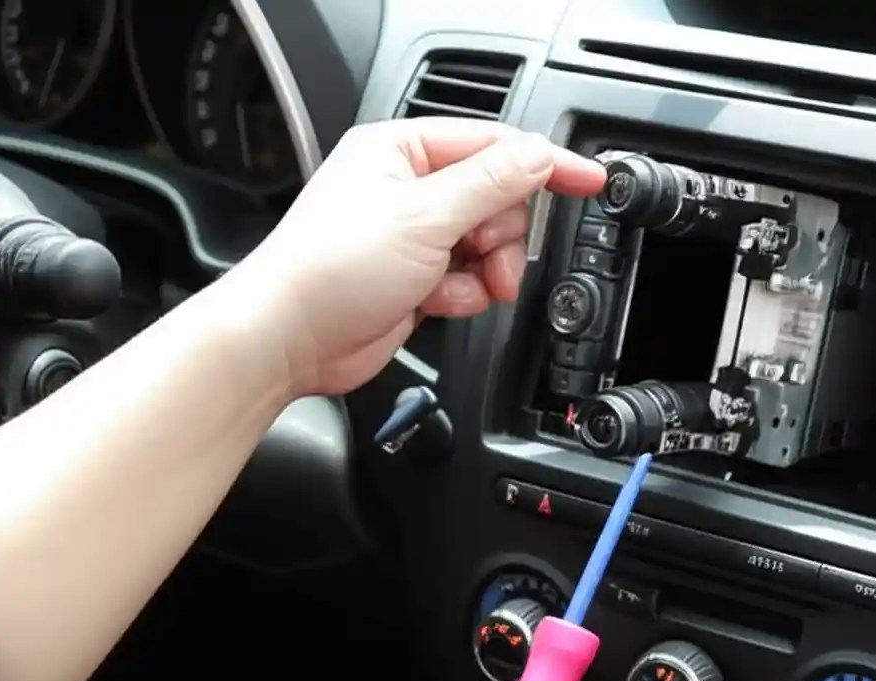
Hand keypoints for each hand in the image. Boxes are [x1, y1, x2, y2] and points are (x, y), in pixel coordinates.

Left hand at [222, 118, 605, 396]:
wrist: (288, 341)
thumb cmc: (329, 270)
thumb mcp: (423, 216)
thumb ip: (491, 184)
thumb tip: (540, 155)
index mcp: (400, 150)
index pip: (493, 144)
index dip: (543, 164)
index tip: (587, 179)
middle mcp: (407, 188)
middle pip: (497, 198)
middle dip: (501, 233)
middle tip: (488, 252)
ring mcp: (412, 235)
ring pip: (488, 243)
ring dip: (486, 269)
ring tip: (464, 285)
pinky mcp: (416, 278)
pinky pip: (470, 278)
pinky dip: (465, 293)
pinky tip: (438, 301)